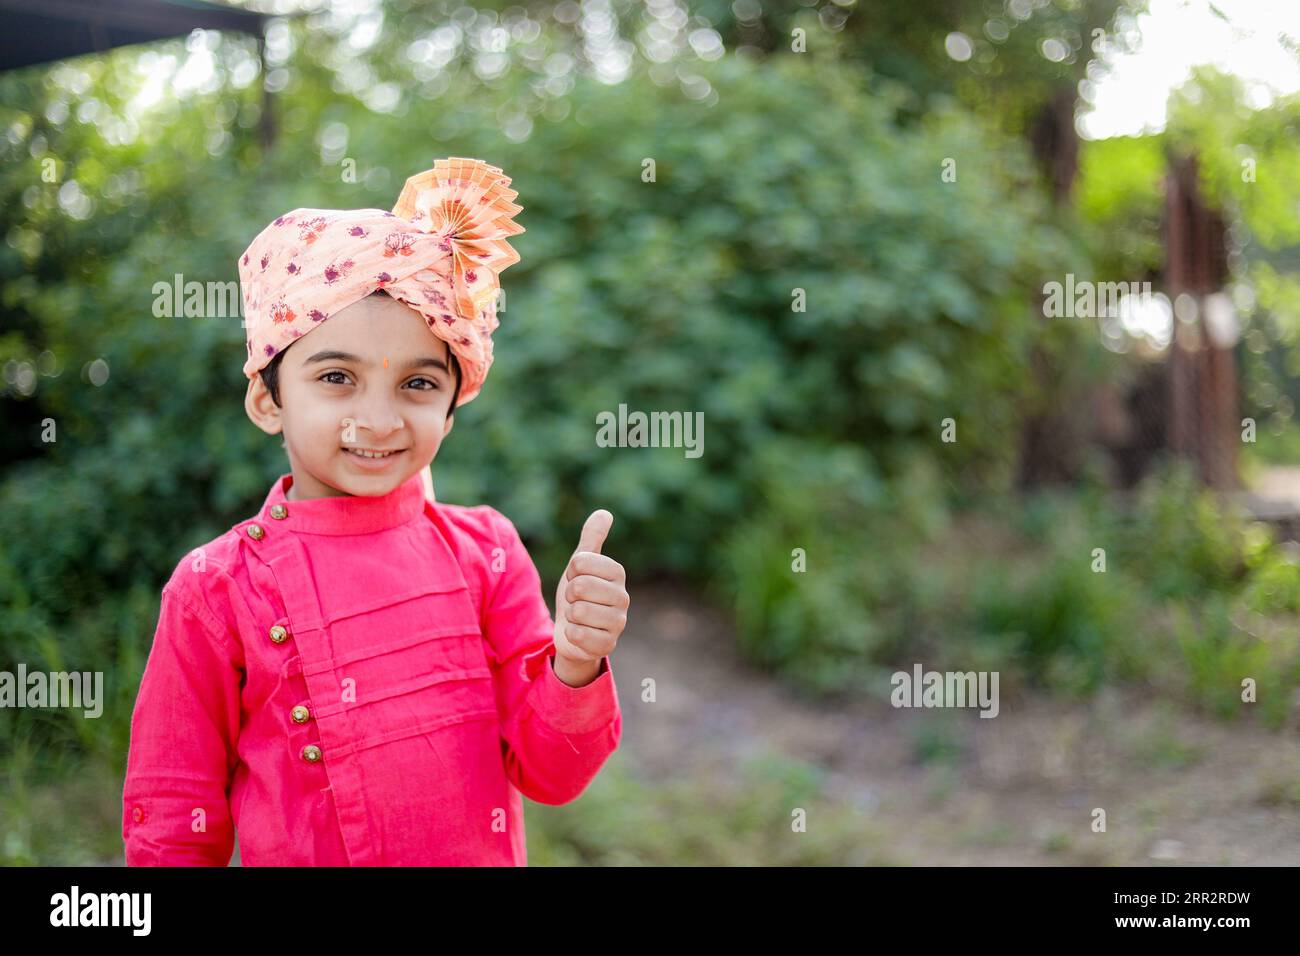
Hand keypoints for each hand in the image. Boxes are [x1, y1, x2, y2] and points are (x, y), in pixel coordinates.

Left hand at [553, 509, 627, 685]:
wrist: (573, 633)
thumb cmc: (579, 595)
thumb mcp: (581, 565)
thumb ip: (591, 539)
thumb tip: (604, 513)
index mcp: (617, 573)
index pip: (580, 562)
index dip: (571, 570)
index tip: (576, 578)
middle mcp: (623, 597)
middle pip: (578, 586)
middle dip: (569, 594)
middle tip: (576, 600)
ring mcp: (618, 622)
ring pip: (577, 611)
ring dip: (570, 616)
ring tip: (579, 618)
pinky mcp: (607, 645)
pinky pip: (577, 634)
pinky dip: (571, 634)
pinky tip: (580, 634)